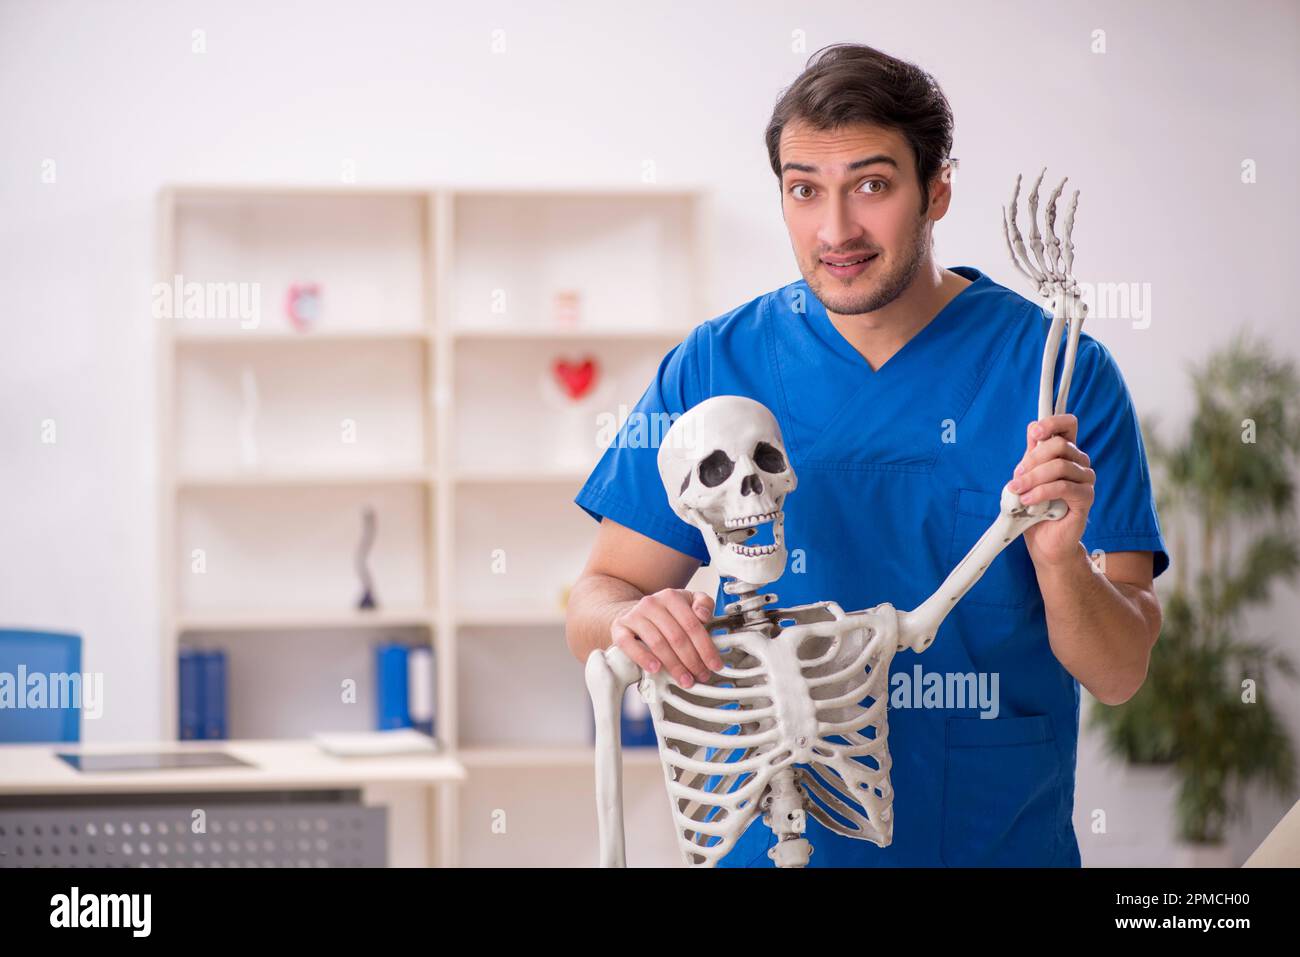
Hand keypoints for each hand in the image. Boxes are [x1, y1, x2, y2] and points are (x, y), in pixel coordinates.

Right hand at [610, 589, 720, 687]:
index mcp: (671, 597)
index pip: (692, 624)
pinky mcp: (620, 628)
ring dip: (673, 665)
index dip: (706, 647)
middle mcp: (652, 604)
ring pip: (658, 643)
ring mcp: (634, 616)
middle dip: (692, 660)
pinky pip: (630, 645)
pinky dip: (643, 658)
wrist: (632, 612)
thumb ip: (703, 603)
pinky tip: (655, 668)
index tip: (714, 664)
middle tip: (700, 675)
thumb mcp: (687, 601)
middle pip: (677, 637)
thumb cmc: (664, 612)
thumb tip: (704, 614)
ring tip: (684, 678)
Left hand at [1008, 414, 1094, 567]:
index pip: (1068, 425)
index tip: (1035, 432)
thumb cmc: (1034, 507)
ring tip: (1018, 491)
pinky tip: (1029, 500)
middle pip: (1059, 445)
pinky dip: (1041, 492)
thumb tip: (1033, 429)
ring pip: (1059, 466)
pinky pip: (1063, 486)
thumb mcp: (1027, 476)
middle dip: (1032, 460)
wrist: (1044, 540)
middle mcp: (1079, 462)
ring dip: (1032, 478)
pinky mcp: (1086, 497)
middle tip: (1016, 477)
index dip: (1052, 422)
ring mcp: (1085, 479)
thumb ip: (1031, 455)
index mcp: (1066, 452)